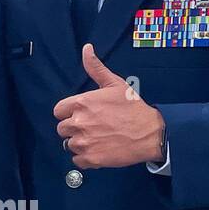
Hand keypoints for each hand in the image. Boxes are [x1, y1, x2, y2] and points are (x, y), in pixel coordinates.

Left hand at [52, 44, 163, 168]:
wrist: (150, 133)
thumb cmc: (133, 108)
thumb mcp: (115, 84)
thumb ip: (96, 68)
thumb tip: (86, 48)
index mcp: (81, 104)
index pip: (58, 111)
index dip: (68, 113)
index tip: (80, 115)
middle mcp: (79, 123)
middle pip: (62, 129)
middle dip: (74, 129)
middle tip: (92, 128)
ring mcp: (84, 142)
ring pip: (69, 145)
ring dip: (80, 143)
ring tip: (97, 139)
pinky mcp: (90, 159)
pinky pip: (77, 160)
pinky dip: (85, 158)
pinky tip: (98, 150)